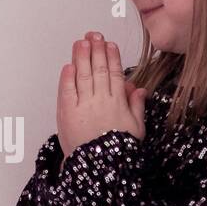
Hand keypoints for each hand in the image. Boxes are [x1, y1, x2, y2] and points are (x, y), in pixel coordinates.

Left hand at [56, 31, 146, 157]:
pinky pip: (67, 91)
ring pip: (83, 75)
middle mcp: (101, 101)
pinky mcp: (68, 113)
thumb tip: (139, 88)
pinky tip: (69, 65)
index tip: (110, 44)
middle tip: (94, 35)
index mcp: (118, 103)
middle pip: (98, 69)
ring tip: (81, 42)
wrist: (99, 170)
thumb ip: (136, 106)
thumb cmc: (118, 152)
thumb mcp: (136, 129)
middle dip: (96, 50)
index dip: (112, 57)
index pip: (115, 73)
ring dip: (81, 57)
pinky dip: (67, 77)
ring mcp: (83, 106)